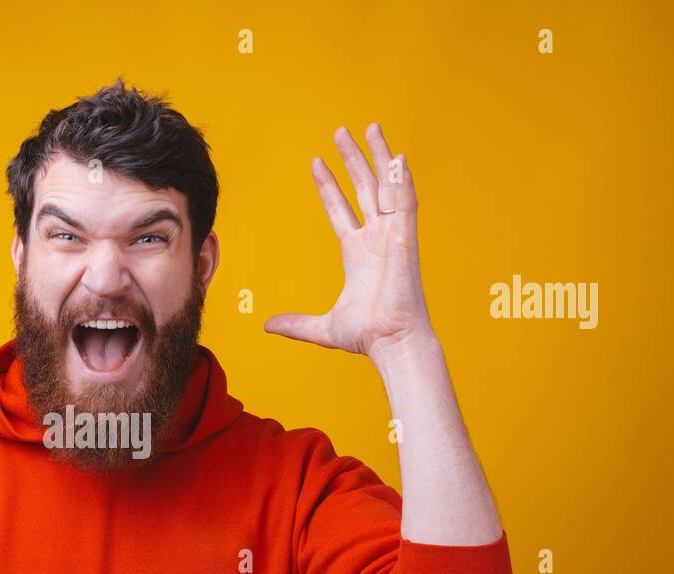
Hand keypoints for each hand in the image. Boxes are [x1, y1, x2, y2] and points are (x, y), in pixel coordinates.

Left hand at [265, 123, 433, 364]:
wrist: (392, 343)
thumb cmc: (367, 336)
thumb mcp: (321, 327)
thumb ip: (295, 324)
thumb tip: (266, 325)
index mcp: (358, 253)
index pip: (341, 209)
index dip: (329, 185)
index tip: (316, 163)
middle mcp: (377, 239)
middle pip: (364, 189)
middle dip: (353, 160)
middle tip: (341, 132)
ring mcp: (393, 236)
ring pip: (386, 187)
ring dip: (378, 157)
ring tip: (368, 128)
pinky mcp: (406, 239)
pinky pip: (406, 202)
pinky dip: (403, 179)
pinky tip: (397, 156)